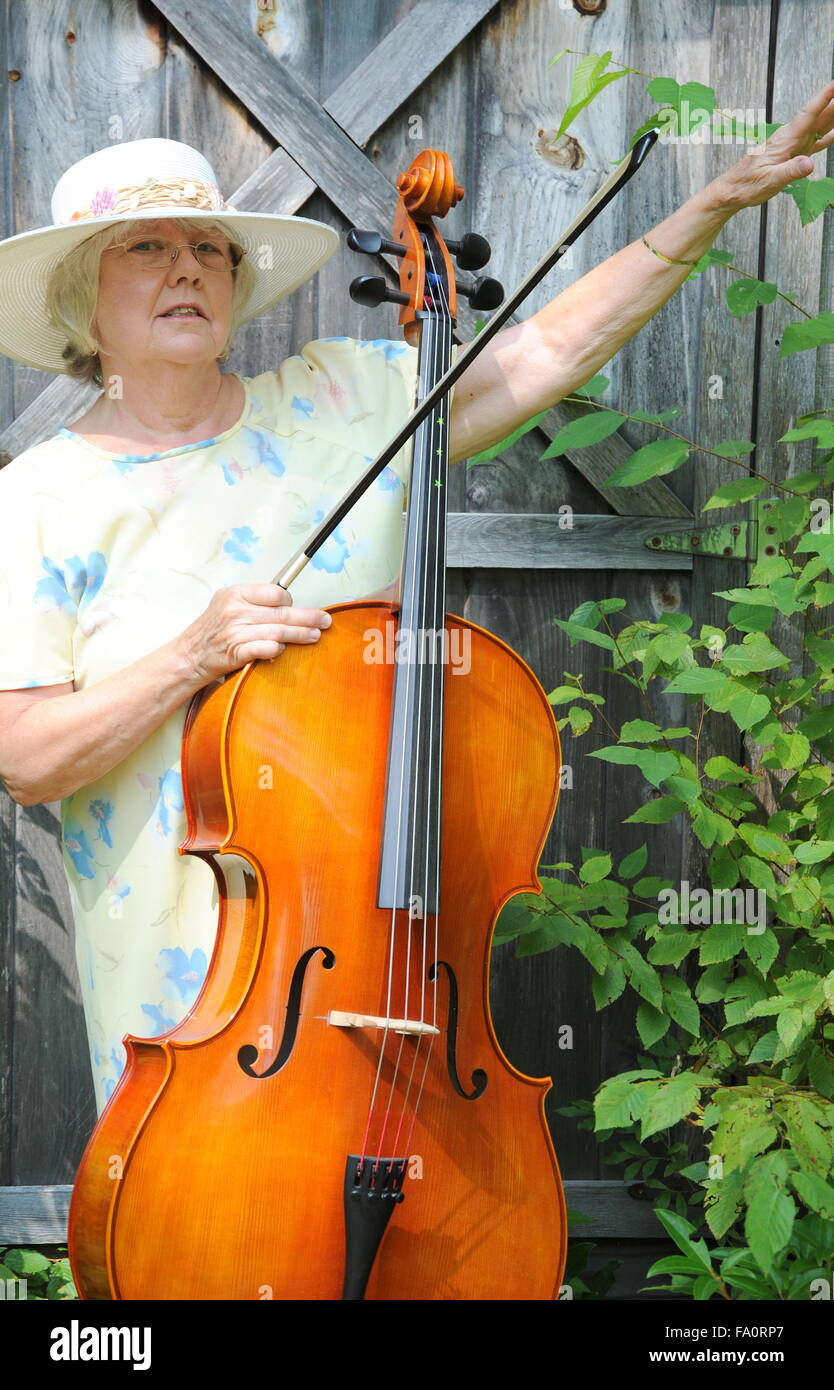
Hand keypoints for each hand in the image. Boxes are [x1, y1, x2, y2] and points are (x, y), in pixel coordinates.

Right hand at [174, 582, 331, 684]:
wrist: (187, 656)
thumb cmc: (211, 631)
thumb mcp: (225, 603)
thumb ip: (252, 600)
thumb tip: (284, 600)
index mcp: (235, 593)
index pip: (275, 592)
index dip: (290, 601)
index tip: (295, 608)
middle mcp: (235, 610)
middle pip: (282, 613)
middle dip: (308, 617)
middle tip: (325, 621)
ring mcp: (235, 631)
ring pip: (278, 631)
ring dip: (300, 634)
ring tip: (315, 636)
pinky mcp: (235, 652)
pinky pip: (264, 648)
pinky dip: (277, 649)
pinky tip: (284, 650)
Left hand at [710, 78, 833, 210]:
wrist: (733, 190)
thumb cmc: (748, 185)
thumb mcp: (770, 180)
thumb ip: (790, 171)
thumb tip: (809, 163)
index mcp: (785, 140)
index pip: (808, 115)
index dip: (822, 99)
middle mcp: (791, 138)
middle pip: (818, 116)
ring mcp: (793, 145)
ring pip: (819, 126)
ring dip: (833, 115)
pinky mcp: (794, 154)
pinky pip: (816, 142)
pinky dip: (828, 135)